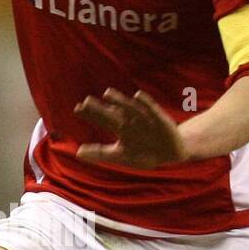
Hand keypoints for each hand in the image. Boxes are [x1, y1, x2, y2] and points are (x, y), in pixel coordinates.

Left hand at [74, 89, 188, 168]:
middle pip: (112, 113)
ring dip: (119, 101)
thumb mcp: (120, 156)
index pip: (102, 120)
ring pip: (129, 108)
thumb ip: (100, 153)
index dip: (90, 114)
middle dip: (100, 108)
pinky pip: (151, 108)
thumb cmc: (144, 154)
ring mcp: (144, 118)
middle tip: (86, 101)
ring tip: (107, 93)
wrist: (171, 153)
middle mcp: (130, 121)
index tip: (77, 108)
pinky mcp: (158, 119)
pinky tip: (137, 95)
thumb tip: (77, 153)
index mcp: (120, 129)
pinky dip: (145, 102)